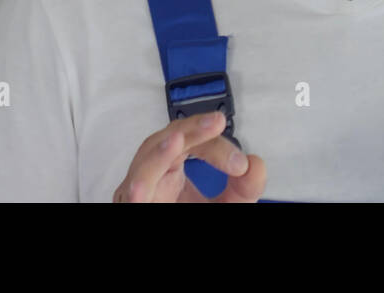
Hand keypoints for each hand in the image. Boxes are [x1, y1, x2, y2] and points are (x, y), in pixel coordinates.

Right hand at [113, 110, 266, 202]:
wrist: (185, 260)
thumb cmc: (190, 215)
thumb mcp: (227, 205)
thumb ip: (244, 188)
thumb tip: (255, 164)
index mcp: (170, 169)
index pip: (190, 142)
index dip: (215, 144)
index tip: (240, 163)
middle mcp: (152, 177)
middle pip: (164, 141)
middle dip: (190, 131)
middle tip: (217, 122)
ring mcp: (136, 194)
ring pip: (142, 166)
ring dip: (159, 153)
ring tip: (177, 141)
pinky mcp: (131, 207)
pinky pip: (128, 199)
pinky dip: (134, 192)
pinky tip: (141, 189)